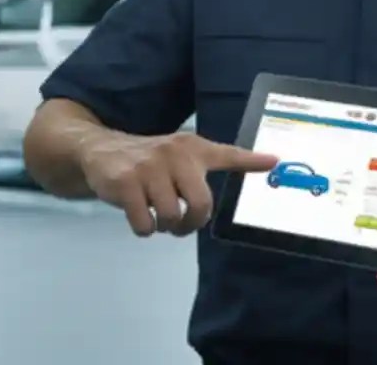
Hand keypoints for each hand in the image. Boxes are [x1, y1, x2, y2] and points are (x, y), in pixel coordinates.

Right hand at [79, 130, 278, 237]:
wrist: (102, 150)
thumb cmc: (151, 160)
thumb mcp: (183, 155)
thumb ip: (218, 160)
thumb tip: (265, 163)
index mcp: (192, 148)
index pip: (227, 154)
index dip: (251, 160)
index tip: (274, 161)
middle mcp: (174, 154)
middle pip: (200, 204)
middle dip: (191, 223)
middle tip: (183, 224)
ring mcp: (148, 168)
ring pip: (171, 217)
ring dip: (166, 226)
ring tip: (158, 216)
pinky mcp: (125, 183)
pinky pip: (145, 224)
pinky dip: (144, 229)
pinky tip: (140, 215)